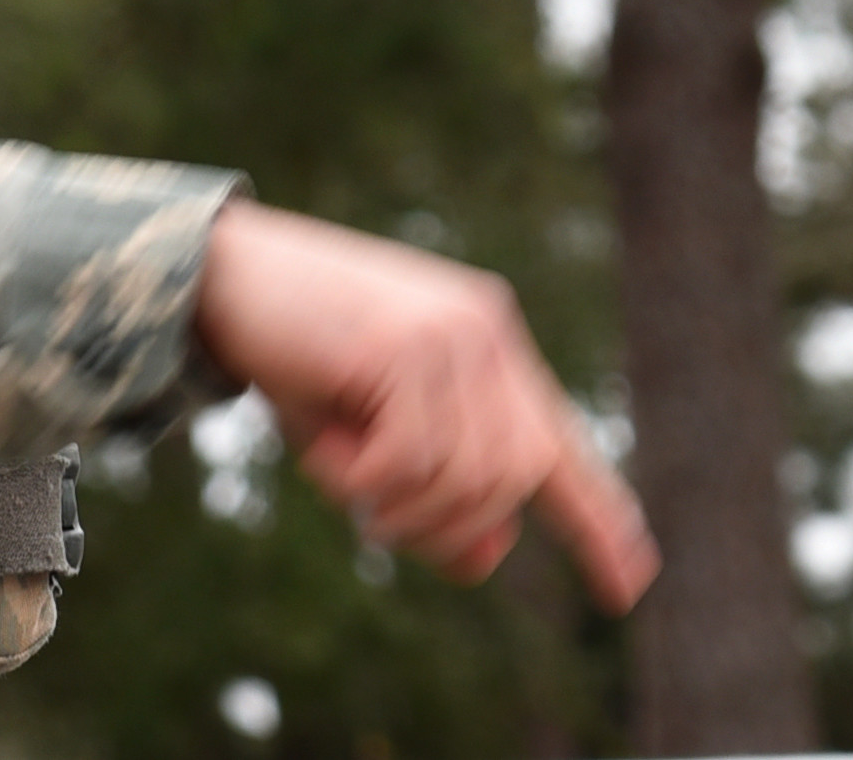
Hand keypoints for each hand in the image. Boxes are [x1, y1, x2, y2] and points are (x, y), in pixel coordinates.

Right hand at [191, 199, 658, 611]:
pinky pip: (404, 462)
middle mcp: (485, 333)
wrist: (221, 268)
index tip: (632, 584)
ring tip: (336, 468)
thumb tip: (490, 556)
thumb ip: (433, 490)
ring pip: (464, 480)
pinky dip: (356, 477)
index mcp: (488, 346)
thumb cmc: (292, 352)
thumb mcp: (367, 435)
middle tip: (371, 518)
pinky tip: (321, 439)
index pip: (557, 444)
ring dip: (392, 506)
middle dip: (444, 526)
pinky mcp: (400, 347)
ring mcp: (448, 333)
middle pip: (510, 482)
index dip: (596, 520)